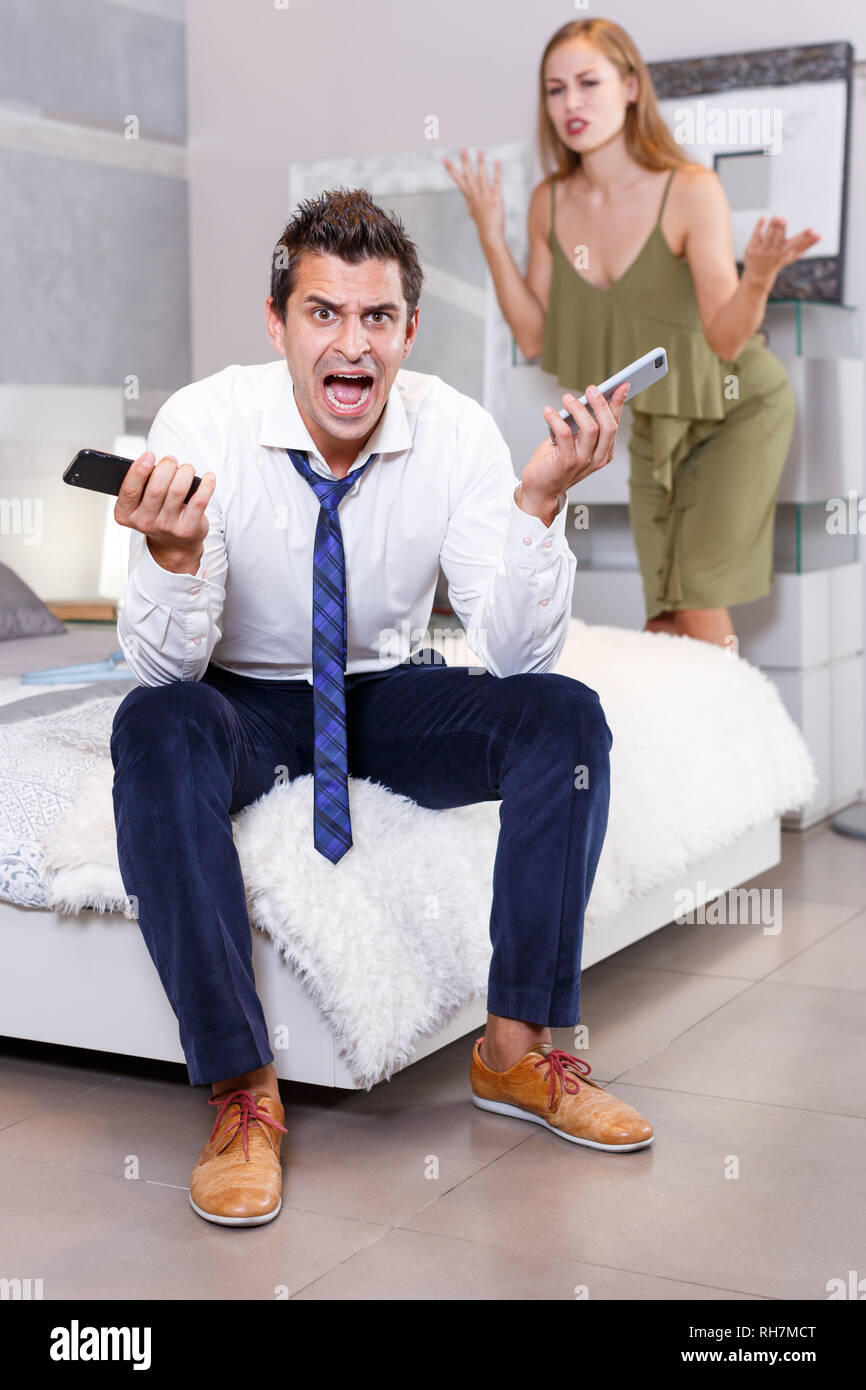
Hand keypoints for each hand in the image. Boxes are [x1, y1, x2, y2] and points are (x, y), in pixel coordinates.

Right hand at [115, 451, 215, 573]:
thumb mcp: (140, 503)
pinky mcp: (187, 529)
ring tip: (187, 469)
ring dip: (185, 473)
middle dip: (166, 467)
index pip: (129, 490)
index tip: (149, 455)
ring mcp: (166, 528)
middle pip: (156, 488)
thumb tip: (153, 461)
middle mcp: (144, 523)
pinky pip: (199, 501)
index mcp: (126, 514)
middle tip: (171, 460)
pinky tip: (208, 477)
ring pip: (178, 491)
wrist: (174, 545)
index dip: (139, 470)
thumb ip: (141, 485)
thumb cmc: (156, 513)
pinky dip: (206, 485)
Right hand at [442, 148, 504, 247]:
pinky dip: (497, 171)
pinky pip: (496, 182)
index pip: (458, 180)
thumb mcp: (473, 211)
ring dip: (480, 163)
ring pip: (481, 176)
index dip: (451, 169)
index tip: (444, 159)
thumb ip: (471, 201)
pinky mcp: (496, 198)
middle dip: (465, 162)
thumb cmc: (482, 224)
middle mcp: (475, 195)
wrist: (489, 235)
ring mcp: (485, 196)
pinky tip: (496, 161)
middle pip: (468, 175)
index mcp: (469, 197)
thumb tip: (468, 198)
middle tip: (462, 149)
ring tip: (479, 151)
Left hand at [519, 383, 629, 517]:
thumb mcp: (573, 441)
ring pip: (591, 429)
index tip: (622, 384)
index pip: (614, 424)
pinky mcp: (566, 463)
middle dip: (601, 404)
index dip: (618, 404)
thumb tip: (586, 398)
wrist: (540, 488)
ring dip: (579, 409)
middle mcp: (597, 458)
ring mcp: (583, 461)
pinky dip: (556, 419)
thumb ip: (581, 424)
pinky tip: (548, 412)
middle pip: (608, 427)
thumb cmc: (555, 462)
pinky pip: (565, 434)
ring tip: (567, 398)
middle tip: (592, 388)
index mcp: (604, 452)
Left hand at [742, 216, 820, 288]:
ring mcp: (762, 251)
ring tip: (777, 216)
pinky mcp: (752, 248)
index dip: (803, 238)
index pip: (795, 244)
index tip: (812, 229)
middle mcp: (773, 253)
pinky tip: (764, 217)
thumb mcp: (793, 255)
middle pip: (778, 240)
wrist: (758, 275)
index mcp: (784, 253)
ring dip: (772, 226)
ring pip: (767, 237)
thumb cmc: (779, 261)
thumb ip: (807, 245)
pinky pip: (756, 235)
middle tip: (784, 219)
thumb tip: (821, 235)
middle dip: (781, 230)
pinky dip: (759, 226)